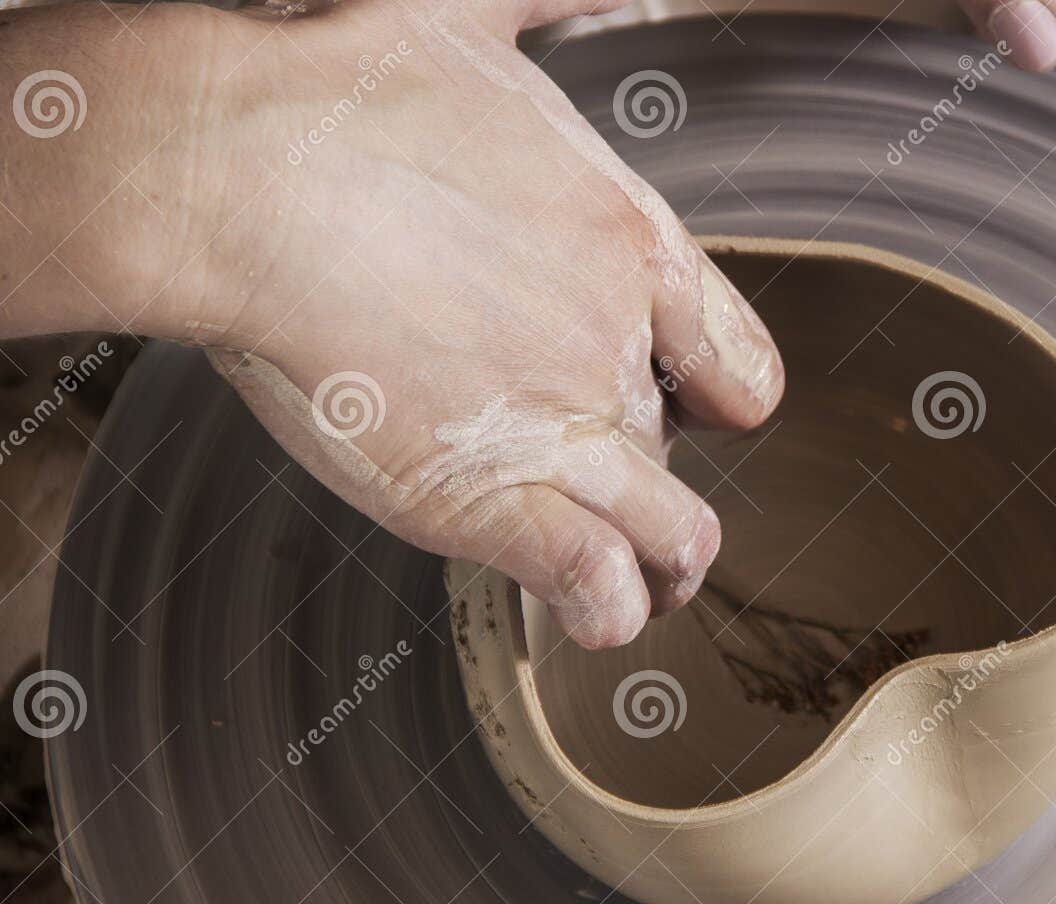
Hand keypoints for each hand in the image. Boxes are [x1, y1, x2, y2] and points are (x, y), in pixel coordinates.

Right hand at [0, 0, 782, 649]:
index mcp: (633, 244)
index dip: (717, 398)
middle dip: (650, 475)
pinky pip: (599, 587)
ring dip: (661, 568)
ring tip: (635, 586)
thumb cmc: (333, 87)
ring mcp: (567, 428)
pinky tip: (580, 606)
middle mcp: (619, 344)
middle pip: (680, 449)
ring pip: (675, 536)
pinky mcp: (495, 504)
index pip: (740, 365)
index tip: (690, 408)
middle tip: (608, 490)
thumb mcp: (477, 15)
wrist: (230, 170)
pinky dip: (602, 608)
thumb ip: (558, 4)